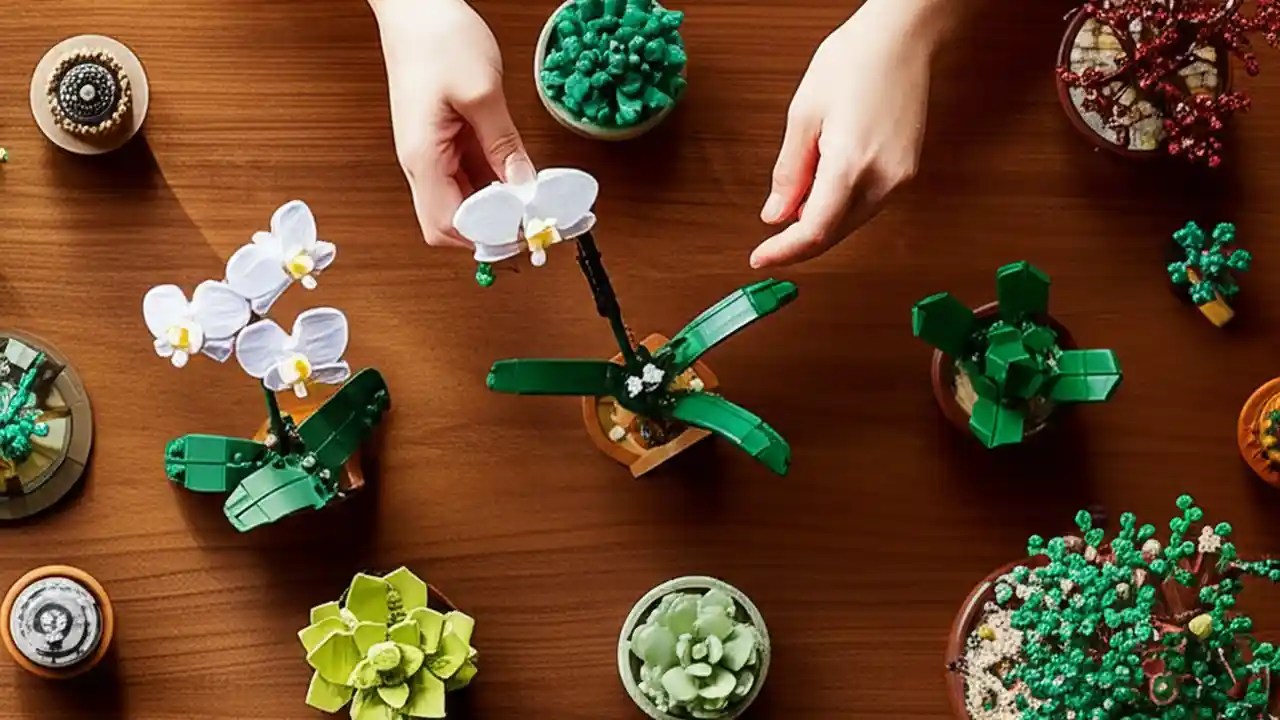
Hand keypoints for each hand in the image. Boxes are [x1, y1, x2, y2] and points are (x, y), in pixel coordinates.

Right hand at [371, 0, 535, 248]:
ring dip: (493, 210)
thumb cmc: (437, 39)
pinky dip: (491, 187)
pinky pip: (466, 178)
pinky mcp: (440, 142)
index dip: (486, 237)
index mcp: (422, 157)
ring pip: (459, 204)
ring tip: (530, 203)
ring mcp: (429, 154)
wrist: (416, 5)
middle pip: (449, 224)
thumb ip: (505, 145)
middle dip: (489, 231)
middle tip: (529, 222)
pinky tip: (516, 180)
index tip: (523, 229)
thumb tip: (524, 186)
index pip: (447, 225)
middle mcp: (420, 163)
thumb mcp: (482, 92)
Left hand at [752, 0, 953, 268]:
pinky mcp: (907, 171)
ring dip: (820, 224)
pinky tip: (821, 192)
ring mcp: (901, 177)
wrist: (902, 38)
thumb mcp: (804, 115)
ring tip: (792, 206)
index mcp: (852, 165)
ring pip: (852, 222)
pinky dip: (840, 208)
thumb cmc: (854, 62)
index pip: (815, 231)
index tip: (759, 258)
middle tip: (768, 242)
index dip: (785, 251)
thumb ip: (790, 172)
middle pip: (835, 233)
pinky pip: (868, 204)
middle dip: (799, 241)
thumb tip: (775, 215)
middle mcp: (884, 178)